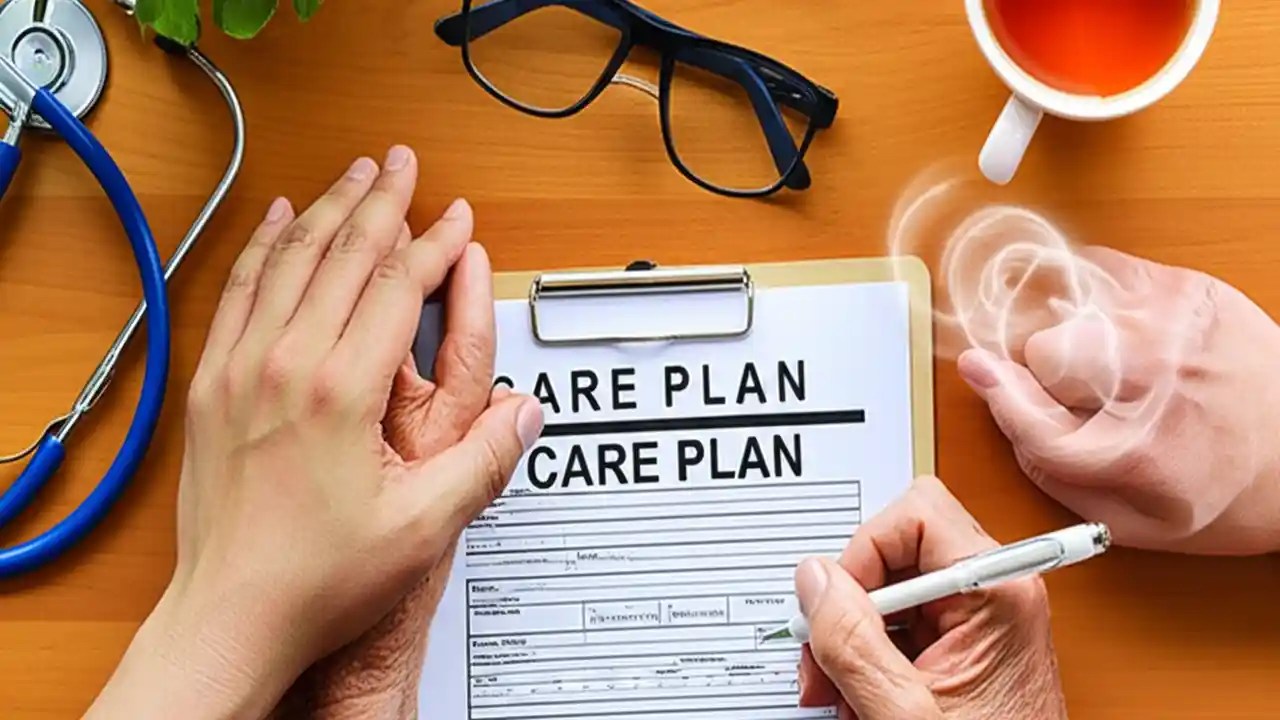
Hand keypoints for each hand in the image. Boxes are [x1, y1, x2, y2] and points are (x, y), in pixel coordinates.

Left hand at [277, 199, 506, 718]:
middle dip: (381, 200)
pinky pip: (238, 289)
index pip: (398, 286)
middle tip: (404, 164)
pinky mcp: (213, 385)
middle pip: (342, 253)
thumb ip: (481, 464)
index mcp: (339, 391)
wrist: (230, 615)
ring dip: (325, 209)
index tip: (456, 217)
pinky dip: (262, 247)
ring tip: (353, 175)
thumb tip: (525, 414)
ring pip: (288, 259)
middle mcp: (284, 365)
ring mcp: (240, 370)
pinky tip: (275, 222)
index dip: (434, 243)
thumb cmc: (314, 577)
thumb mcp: (421, 528)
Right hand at [796, 477, 1066, 719]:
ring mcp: (980, 620)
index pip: (917, 514)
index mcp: (999, 593)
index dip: (864, 550)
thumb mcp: (904, 710)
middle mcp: (995, 594)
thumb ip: (853, 640)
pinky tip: (858, 697)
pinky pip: (899, 625)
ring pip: (891, 589)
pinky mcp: (964, 645)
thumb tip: (813, 577)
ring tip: (836, 688)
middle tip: (824, 652)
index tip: (837, 602)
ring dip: (851, 636)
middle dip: (849, 600)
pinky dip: (867, 657)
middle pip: (898, 548)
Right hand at [957, 247, 1279, 554]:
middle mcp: (1148, 377)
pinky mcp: (1186, 289)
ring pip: (1067, 306)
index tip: (977, 371)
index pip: (1026, 409)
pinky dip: (1093, 291)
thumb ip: (1053, 472)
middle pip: (1043, 349)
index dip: (997, 391)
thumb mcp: (1134, 522)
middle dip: (1048, 374)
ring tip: (1108, 363)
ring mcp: (1169, 324)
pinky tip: (1115, 324)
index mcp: (1132, 447)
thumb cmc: (1229, 491)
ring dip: (1073, 333)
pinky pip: (1099, 266)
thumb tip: (1002, 407)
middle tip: (1085, 397)